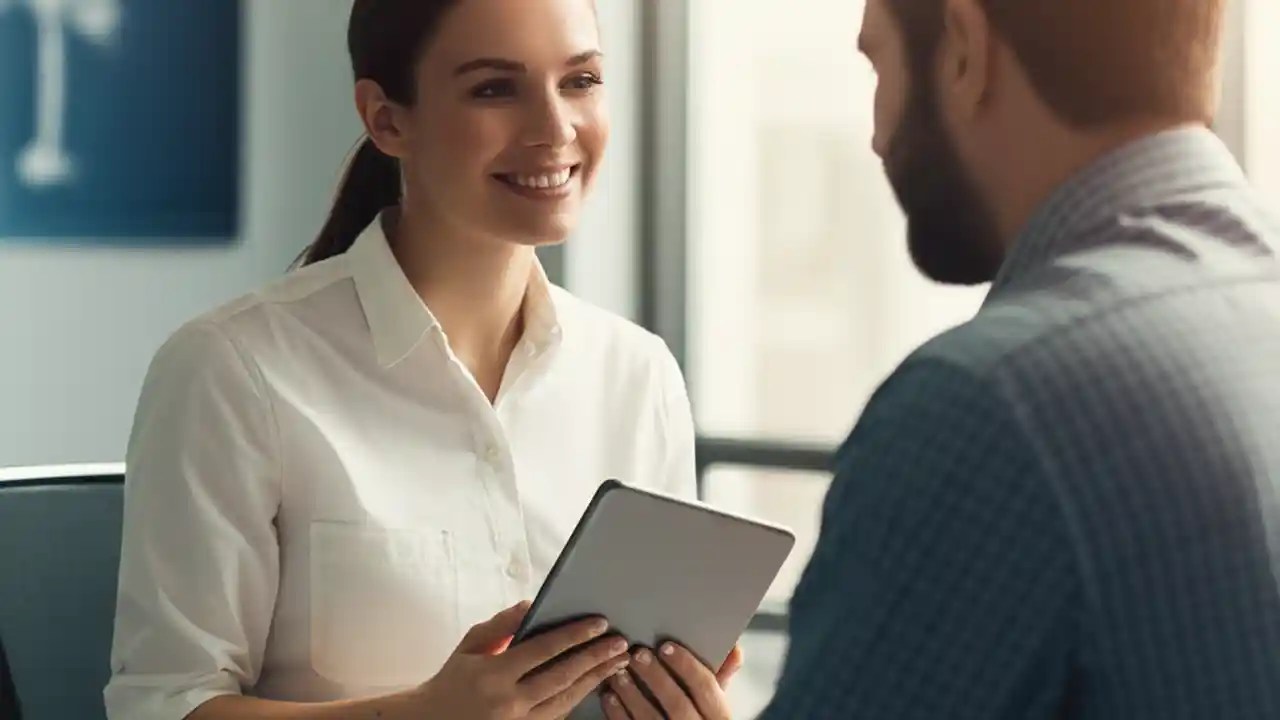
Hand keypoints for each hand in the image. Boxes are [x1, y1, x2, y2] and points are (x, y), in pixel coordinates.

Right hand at [414, 601, 630, 718]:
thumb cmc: (452, 680)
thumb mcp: (470, 646)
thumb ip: (501, 625)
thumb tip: (531, 605)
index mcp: (494, 674)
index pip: (544, 650)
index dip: (575, 635)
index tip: (599, 623)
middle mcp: (509, 702)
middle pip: (563, 677)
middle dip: (595, 658)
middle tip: (620, 643)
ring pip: (566, 701)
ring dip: (595, 680)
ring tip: (617, 664)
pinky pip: (558, 717)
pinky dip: (577, 699)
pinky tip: (594, 685)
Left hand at [601, 642, 743, 719]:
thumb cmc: (699, 719)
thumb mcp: (713, 704)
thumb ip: (720, 677)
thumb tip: (735, 647)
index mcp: (718, 717)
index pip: (706, 688)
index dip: (686, 665)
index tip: (666, 645)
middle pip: (678, 704)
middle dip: (657, 677)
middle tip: (638, 653)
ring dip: (632, 694)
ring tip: (619, 672)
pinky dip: (618, 714)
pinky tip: (609, 696)